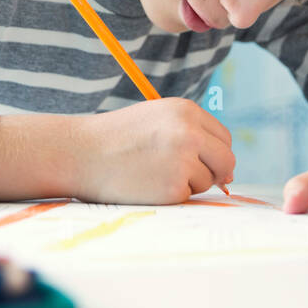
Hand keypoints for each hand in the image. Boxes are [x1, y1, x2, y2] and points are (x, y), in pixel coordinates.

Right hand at [70, 98, 234, 203]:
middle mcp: (190, 133)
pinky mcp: (173, 187)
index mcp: (186, 111)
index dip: (215, 153)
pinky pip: (186, 196)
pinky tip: (146, 184)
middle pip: (226, 160)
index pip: (223, 137)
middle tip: (187, 177)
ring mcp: (183, 161)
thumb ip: (190, 134)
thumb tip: (228, 173)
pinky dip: (170, 195)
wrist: (80, 153)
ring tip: (151, 173)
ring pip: (205, 181)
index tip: (202, 162)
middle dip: (214, 172)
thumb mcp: (156, 119)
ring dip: (186, 183)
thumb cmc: (116, 138)